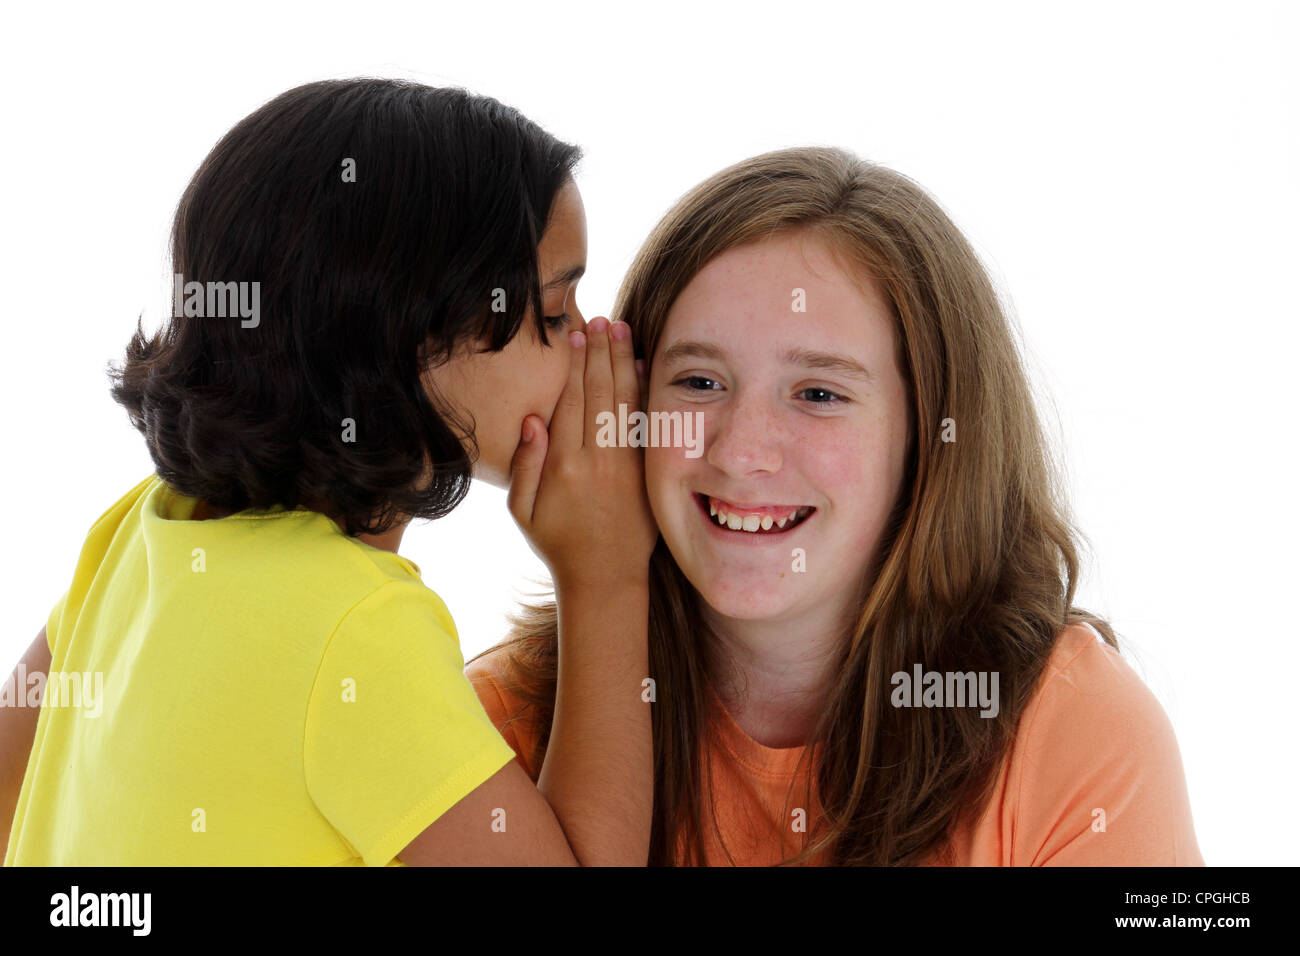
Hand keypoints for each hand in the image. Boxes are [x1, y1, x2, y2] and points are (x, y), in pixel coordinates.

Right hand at [507, 316, 657, 587]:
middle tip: (602, 320)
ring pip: (625, 403)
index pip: (571, 401)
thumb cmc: (558, 543)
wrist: (604, 577)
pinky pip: (645, 425)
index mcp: (563, 466)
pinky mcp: (645, 473)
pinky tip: (642, 367)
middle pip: (600, 393)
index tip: (576, 335)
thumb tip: (533, 419)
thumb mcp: (522, 511)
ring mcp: (625, 466)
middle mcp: (596, 461)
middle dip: (601, 352)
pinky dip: (644, 393)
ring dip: (623, 363)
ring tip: (622, 330)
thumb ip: (525, 465)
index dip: (574, 364)